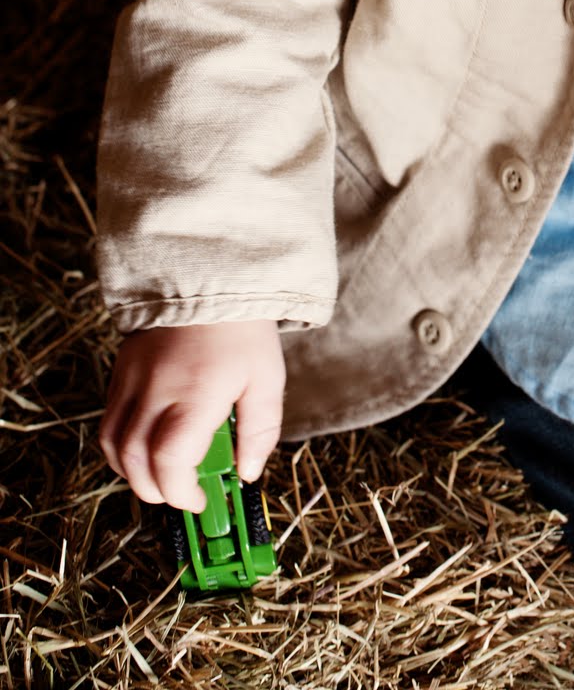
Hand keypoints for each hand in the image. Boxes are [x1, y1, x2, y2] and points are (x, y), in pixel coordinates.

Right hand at [100, 320, 285, 510]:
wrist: (212, 273)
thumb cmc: (244, 328)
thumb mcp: (266, 378)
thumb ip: (259, 431)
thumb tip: (246, 473)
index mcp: (195, 394)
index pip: (170, 462)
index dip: (180, 492)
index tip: (200, 498)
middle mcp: (156, 389)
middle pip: (134, 462)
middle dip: (155, 490)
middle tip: (182, 492)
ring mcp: (132, 377)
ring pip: (112, 444)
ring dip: (132, 471)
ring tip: (163, 471)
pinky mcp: (121, 367)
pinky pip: (109, 418)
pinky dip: (122, 443)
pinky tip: (149, 441)